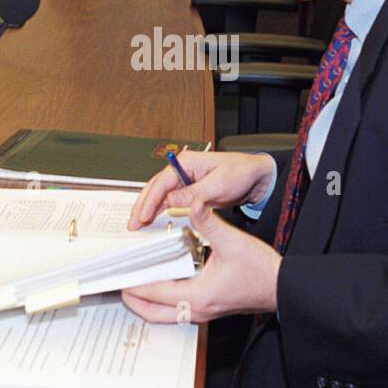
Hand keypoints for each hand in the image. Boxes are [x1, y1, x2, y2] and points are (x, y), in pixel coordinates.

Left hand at [122, 203, 280, 321]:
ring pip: (164, 315)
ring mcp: (204, 312)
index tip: (118, 278)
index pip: (155, 292)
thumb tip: (192, 204)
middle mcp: (198, 309)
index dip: (134, 284)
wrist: (283, 289)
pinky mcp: (210, 309)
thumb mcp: (234, 242)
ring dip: (147, 302)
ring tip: (134, 285)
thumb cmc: (263, 271)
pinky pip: (177, 311)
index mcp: (199, 295)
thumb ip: (209, 223)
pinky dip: (163, 302)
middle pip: (153, 313)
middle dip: (134, 300)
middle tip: (118, 286)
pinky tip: (162, 285)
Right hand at [129, 151, 275, 229]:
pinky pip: (170, 200)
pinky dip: (160, 210)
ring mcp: (185, 180)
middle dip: (142, 206)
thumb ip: (194, 194)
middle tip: (133, 224)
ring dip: (148, 209)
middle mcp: (182, 170)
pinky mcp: (190, 191)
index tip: (143, 216)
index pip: (161, 182)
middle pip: (155, 188)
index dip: (150, 201)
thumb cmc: (239, 172)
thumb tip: (172, 201)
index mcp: (186, 162)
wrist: (255, 175)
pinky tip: (153, 220)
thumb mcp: (218, 185)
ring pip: (160, 195)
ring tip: (138, 224)